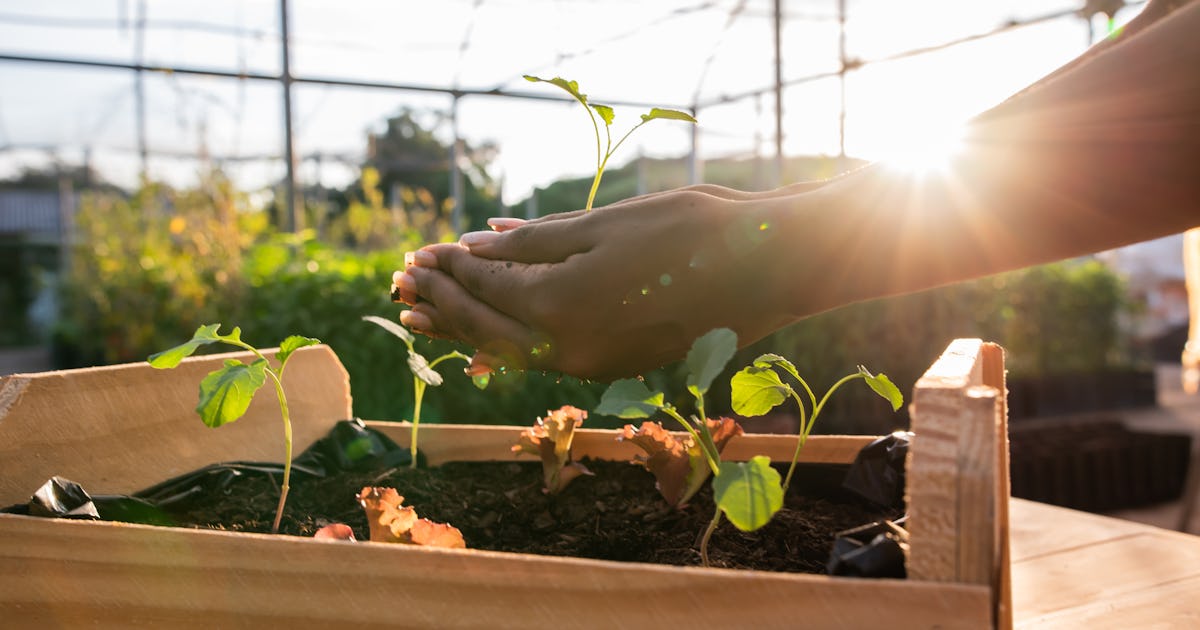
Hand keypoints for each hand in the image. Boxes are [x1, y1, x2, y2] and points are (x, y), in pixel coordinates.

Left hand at [392, 184, 822, 380]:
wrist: (769, 269)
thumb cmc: (691, 231)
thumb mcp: (604, 224)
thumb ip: (535, 241)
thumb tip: (477, 243)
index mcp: (560, 305)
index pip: (485, 286)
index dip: (448, 268)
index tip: (417, 253)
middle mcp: (569, 348)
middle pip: (486, 327)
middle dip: (442, 303)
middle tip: (401, 286)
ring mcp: (595, 365)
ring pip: (512, 349)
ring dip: (467, 328)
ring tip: (424, 315)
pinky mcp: (618, 367)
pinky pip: (545, 358)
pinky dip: (510, 341)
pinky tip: (491, 334)